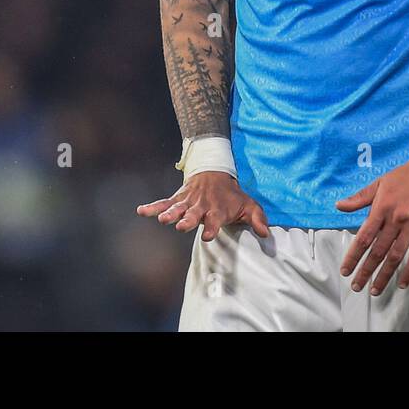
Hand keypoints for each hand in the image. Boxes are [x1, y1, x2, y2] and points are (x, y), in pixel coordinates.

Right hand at [137, 171, 270, 240]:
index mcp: (218, 210)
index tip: (208, 235)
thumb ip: (258, 219)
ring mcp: (188, 201)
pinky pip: (164, 202)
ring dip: (170, 213)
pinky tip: (141, 210)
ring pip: (178, 208)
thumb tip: (267, 234)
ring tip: (161, 218)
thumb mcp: (249, 205)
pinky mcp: (178, 198)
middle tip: (180, 226)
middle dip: (187, 220)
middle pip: (193, 214)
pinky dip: (153, 207)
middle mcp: (201, 206)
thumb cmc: (233, 196)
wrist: (216, 172)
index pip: (215, 220)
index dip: (212, 227)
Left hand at [335, 137, 408, 293]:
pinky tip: (402, 282)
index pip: (363, 237)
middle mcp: (396, 217)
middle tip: (356, 287)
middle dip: (365, 271)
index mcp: (382, 206)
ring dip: (384, 275)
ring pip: (396, 255)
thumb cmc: (408, 173)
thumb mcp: (381, 181)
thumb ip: (361, 197)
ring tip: (375, 290)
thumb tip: (338, 206)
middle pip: (378, 250)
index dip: (353, 256)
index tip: (345, 270)